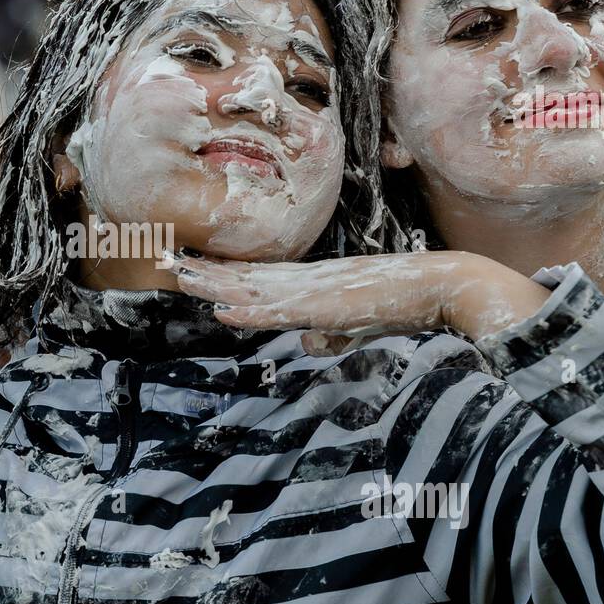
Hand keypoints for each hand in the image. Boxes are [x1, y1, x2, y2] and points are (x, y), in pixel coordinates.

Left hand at [171, 250, 551, 349]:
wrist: (438, 287)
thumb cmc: (401, 303)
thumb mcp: (354, 325)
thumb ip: (330, 333)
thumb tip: (308, 343)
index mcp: (310, 282)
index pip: (255, 277)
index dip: (221, 272)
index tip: (189, 267)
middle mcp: (305, 280)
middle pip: (244, 275)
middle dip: (205, 270)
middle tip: (165, 260)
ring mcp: (313, 291)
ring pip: (252, 287)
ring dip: (214, 283)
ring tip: (178, 275)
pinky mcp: (326, 306)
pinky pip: (278, 310)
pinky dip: (249, 311)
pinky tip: (222, 311)